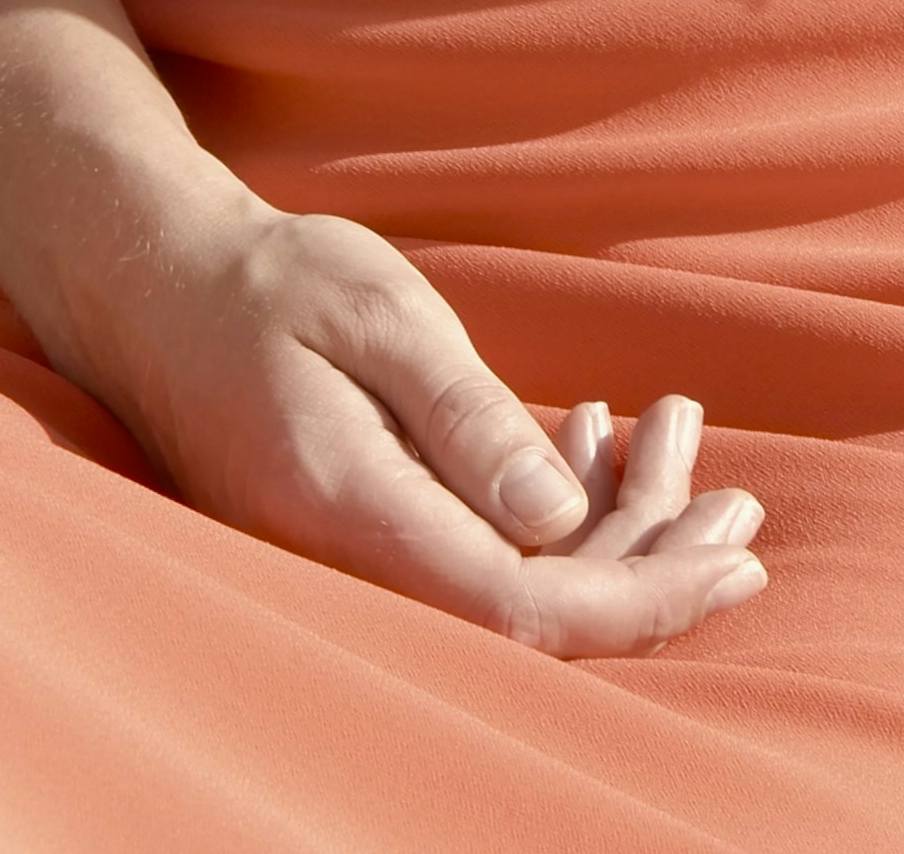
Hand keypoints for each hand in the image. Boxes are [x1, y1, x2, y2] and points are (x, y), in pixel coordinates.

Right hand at [77, 185, 767, 654]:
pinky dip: (554, 514)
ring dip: (612, 539)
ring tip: (696, 462)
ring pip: (506, 591)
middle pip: (525, 622)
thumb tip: (556, 512)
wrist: (156, 288)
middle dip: (649, 578)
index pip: (518, 610)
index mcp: (352, 513)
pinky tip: (597, 440)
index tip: (730, 570)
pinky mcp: (357, 539)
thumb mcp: (378, 315)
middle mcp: (347, 565)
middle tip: (747, 520)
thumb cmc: (269, 282)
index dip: (633, 603)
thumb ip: (464, 419)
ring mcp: (346, 563)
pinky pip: (472, 560)